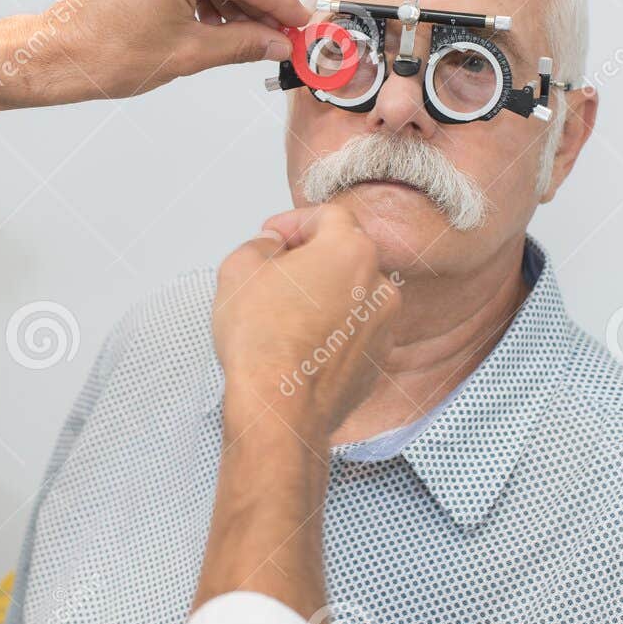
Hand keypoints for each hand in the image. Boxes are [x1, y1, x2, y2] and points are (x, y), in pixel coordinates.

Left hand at [0, 0, 306, 122]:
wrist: (53, 55)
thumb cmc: (104, 54)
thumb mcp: (188, 54)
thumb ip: (242, 44)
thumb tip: (274, 43)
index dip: (280, 5)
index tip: (302, 24)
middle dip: (259, 8)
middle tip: (285, 38)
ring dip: (233, 6)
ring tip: (254, 41)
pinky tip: (221, 27)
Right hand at [212, 203, 400, 449]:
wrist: (281, 409)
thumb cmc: (265, 344)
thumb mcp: (240, 269)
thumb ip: (260, 244)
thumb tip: (270, 248)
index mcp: (351, 251)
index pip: (328, 215)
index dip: (295, 221)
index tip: (274, 236)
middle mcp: (379, 285)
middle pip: (343, 256)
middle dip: (309, 261)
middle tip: (275, 275)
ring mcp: (383, 326)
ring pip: (351, 297)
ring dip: (322, 298)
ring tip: (284, 317)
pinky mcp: (376, 361)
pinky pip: (354, 333)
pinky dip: (332, 333)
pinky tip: (299, 345)